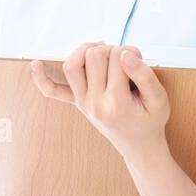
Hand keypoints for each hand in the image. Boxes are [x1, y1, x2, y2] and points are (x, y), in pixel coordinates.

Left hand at [29, 42, 170, 162]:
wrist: (139, 147)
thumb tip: (125, 52)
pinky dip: (42, 78)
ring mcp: (82, 103)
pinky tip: (35, 64)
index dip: (132, 51)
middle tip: (124, 58)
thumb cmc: (151, 121)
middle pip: (94, 56)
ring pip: (72, 65)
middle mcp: (94, 102)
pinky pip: (53, 91)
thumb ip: (144, 75)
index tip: (141, 59)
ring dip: (85, 51)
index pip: (117, 58)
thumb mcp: (160, 100)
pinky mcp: (77, 103)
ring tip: (102, 52)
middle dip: (110, 48)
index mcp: (116, 102)